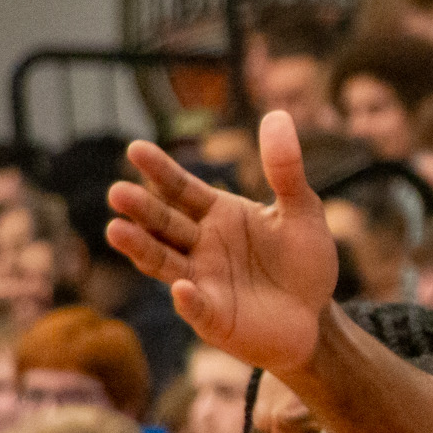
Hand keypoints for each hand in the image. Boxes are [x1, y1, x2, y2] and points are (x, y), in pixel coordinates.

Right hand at [105, 112, 337, 375]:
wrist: (316, 315)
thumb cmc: (304, 262)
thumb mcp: (302, 212)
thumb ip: (286, 171)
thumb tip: (278, 115)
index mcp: (216, 214)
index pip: (181, 188)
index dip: (159, 170)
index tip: (136, 148)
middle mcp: (199, 245)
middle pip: (163, 222)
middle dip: (140, 209)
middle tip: (117, 192)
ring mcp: (200, 281)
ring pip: (163, 261)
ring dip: (141, 247)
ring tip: (116, 230)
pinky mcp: (212, 317)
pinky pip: (196, 306)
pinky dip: (188, 299)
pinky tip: (181, 288)